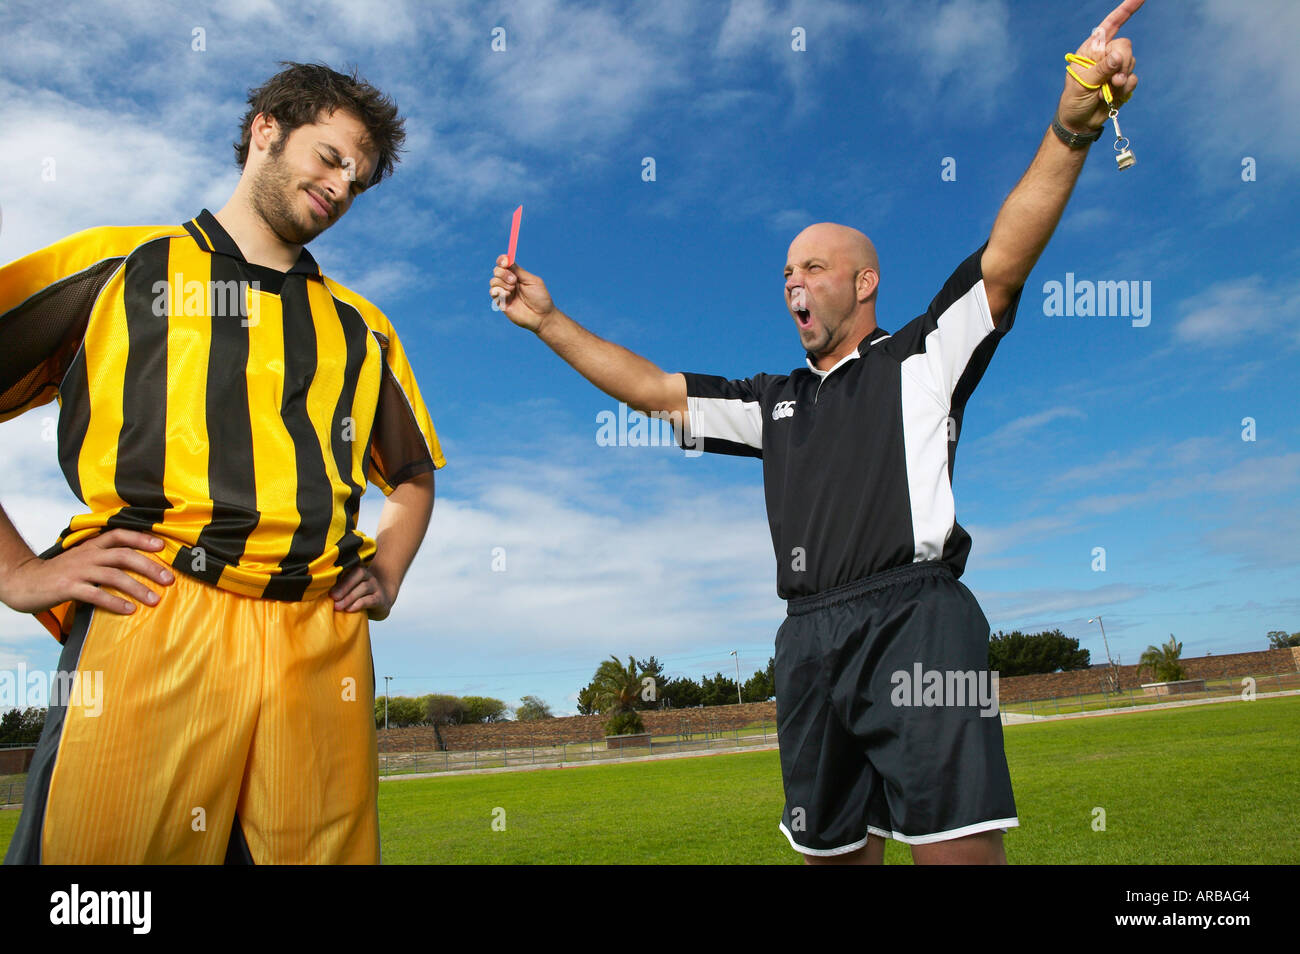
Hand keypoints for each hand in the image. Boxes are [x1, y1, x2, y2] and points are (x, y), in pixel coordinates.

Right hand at [0, 529, 173, 614]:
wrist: (25, 581)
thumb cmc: (61, 572)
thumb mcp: (84, 559)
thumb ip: (106, 558)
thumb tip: (140, 565)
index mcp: (92, 545)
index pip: (120, 535)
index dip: (142, 538)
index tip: (162, 546)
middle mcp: (88, 555)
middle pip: (124, 556)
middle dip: (149, 567)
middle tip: (169, 579)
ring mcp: (78, 571)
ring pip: (113, 576)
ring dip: (137, 588)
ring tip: (154, 599)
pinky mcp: (68, 588)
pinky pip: (95, 595)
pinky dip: (114, 602)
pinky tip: (129, 609)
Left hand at [330, 564, 396, 620]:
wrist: (380, 602)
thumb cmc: (356, 595)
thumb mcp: (346, 587)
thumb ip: (335, 586)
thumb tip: (317, 590)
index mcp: (356, 569)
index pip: (349, 566)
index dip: (338, 573)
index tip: (325, 583)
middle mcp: (368, 575)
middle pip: (358, 574)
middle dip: (343, 586)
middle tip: (332, 597)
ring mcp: (375, 586)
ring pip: (364, 587)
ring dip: (349, 597)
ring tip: (338, 606)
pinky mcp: (380, 599)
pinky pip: (371, 599)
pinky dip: (359, 604)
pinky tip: (350, 609)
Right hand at [490, 255, 555, 332]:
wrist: (542, 316)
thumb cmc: (540, 298)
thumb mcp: (532, 281)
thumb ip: (519, 271)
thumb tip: (508, 261)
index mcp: (516, 275)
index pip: (504, 264)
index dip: (502, 260)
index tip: (505, 261)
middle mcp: (508, 283)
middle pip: (496, 270)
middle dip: (503, 273)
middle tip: (514, 280)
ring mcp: (504, 292)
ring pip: (493, 281)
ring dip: (503, 283)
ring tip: (513, 290)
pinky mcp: (501, 303)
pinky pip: (493, 292)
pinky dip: (499, 291)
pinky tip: (508, 295)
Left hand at [1057, 0, 1141, 132]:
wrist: (1080, 123)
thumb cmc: (1074, 101)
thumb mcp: (1082, 84)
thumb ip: (1100, 69)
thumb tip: (1118, 56)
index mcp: (1091, 49)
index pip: (1110, 25)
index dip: (1125, 10)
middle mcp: (1105, 55)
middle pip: (1125, 46)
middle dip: (1121, 62)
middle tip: (1112, 79)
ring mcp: (1116, 68)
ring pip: (1131, 63)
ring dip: (1121, 79)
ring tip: (1106, 91)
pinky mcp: (1123, 82)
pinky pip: (1133, 78)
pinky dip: (1125, 89)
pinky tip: (1112, 97)